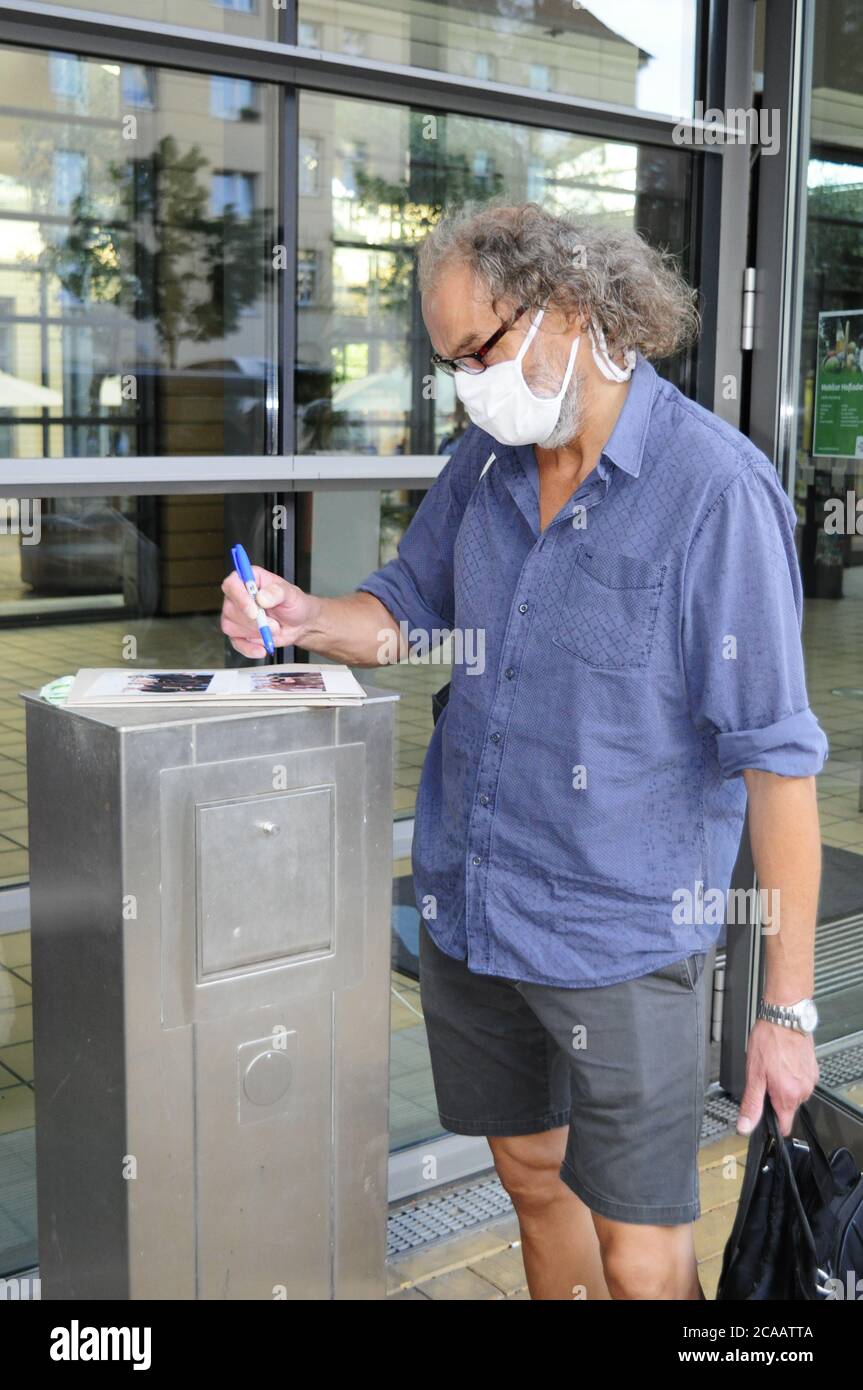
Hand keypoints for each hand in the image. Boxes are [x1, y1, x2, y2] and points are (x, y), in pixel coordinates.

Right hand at [220, 565, 317, 658]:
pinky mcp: (238, 633)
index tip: (254, 611)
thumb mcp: (291, 594)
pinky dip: (249, 649)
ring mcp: (236, 615)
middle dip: (254, 622)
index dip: (240, 598)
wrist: (300, 624)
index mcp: (249, 579)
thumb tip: (262, 597)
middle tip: (274, 624)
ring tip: (274, 630)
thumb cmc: (293, 604)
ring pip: (231, 627)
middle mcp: (238, 596)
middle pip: (231, 609)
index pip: (232, 585)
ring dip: (255, 634)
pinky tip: (261, 649)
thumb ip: (278, 592)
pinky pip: (236, 643)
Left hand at [736, 1018, 819, 1136]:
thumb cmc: (769, 1041)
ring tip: (773, 1066)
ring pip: (794, 1094)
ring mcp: (810, 1080)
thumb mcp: (753, 1074)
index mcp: (788, 1096)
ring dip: (783, 1086)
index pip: (784, 1127)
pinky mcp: (813, 1070)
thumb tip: (745, 1126)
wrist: (785, 1018)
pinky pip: (800, 1081)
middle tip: (764, 1079)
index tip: (764, 1114)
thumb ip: (751, 1103)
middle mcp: (803, 1091)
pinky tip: (783, 1061)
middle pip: (787, 1108)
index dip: (772, 1123)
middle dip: (774, 1098)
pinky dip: (792, 1076)